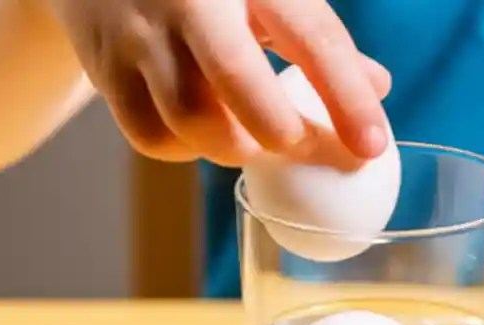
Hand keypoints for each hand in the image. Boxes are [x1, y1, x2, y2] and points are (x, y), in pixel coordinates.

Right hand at [44, 0, 390, 165]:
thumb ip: (316, 35)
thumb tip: (377, 89)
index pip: (312, 36)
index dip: (348, 98)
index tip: (372, 146)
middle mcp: (192, 0)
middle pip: (238, 80)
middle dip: (281, 133)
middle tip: (302, 146)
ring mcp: (141, 33)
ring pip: (190, 119)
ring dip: (233, 149)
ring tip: (252, 141)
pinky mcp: (106, 68)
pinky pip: (151, 135)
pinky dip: (187, 151)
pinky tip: (204, 135)